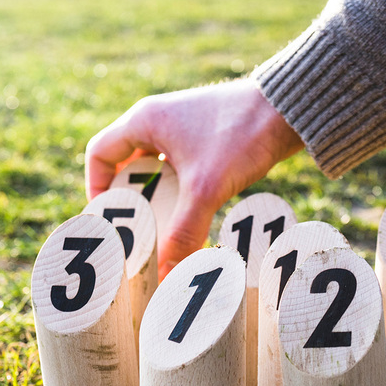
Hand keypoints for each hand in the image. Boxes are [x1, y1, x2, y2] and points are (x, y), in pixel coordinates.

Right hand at [85, 78, 304, 279]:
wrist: (289, 111)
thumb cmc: (241, 136)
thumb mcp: (206, 190)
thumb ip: (184, 232)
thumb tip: (167, 274)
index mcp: (144, 121)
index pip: (99, 154)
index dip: (96, 188)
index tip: (109, 219)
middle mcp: (159, 120)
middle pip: (126, 165)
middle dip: (131, 201)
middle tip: (137, 232)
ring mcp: (184, 127)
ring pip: (157, 169)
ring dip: (159, 199)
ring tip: (165, 229)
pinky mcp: (207, 137)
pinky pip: (181, 169)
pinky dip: (182, 192)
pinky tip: (195, 215)